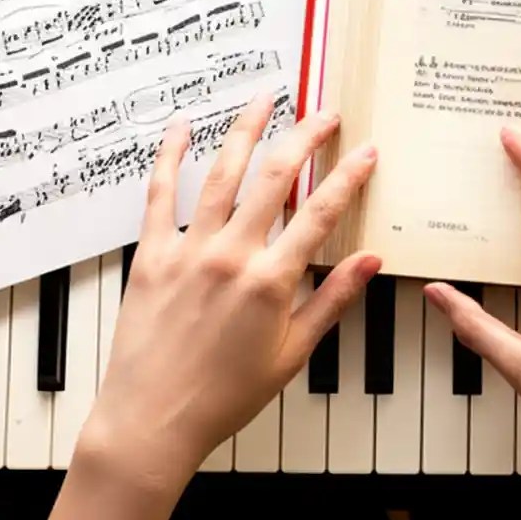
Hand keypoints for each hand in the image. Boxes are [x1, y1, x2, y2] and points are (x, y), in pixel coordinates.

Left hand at [54, 97, 379, 518]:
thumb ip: (331, 301)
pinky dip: (169, 157)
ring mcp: (188, 251)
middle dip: (305, 137)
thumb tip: (369, 261)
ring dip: (246, 131)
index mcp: (270, 282)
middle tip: (325, 113)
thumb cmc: (222, 396)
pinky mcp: (152, 255)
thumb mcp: (291, 353)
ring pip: (222, 174)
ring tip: (264, 99)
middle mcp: (230, 256)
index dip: (349, 176)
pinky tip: (180, 128)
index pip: (321, 213)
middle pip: (276, 178)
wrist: (151, 420)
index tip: (366, 151)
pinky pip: (160, 195)